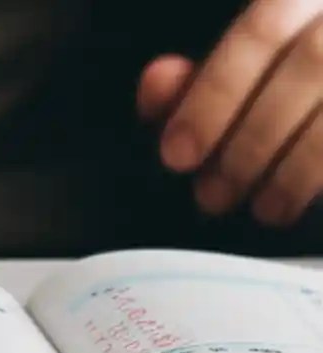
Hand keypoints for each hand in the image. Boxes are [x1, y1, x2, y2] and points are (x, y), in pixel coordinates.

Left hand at [137, 0, 322, 227]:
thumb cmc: (299, 66)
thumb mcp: (258, 59)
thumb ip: (206, 74)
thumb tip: (158, 89)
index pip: (262, 31)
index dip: (213, 96)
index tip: (177, 154)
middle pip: (311, 65)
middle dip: (252, 140)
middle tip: (213, 194)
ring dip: (300, 167)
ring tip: (265, 208)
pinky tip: (312, 201)